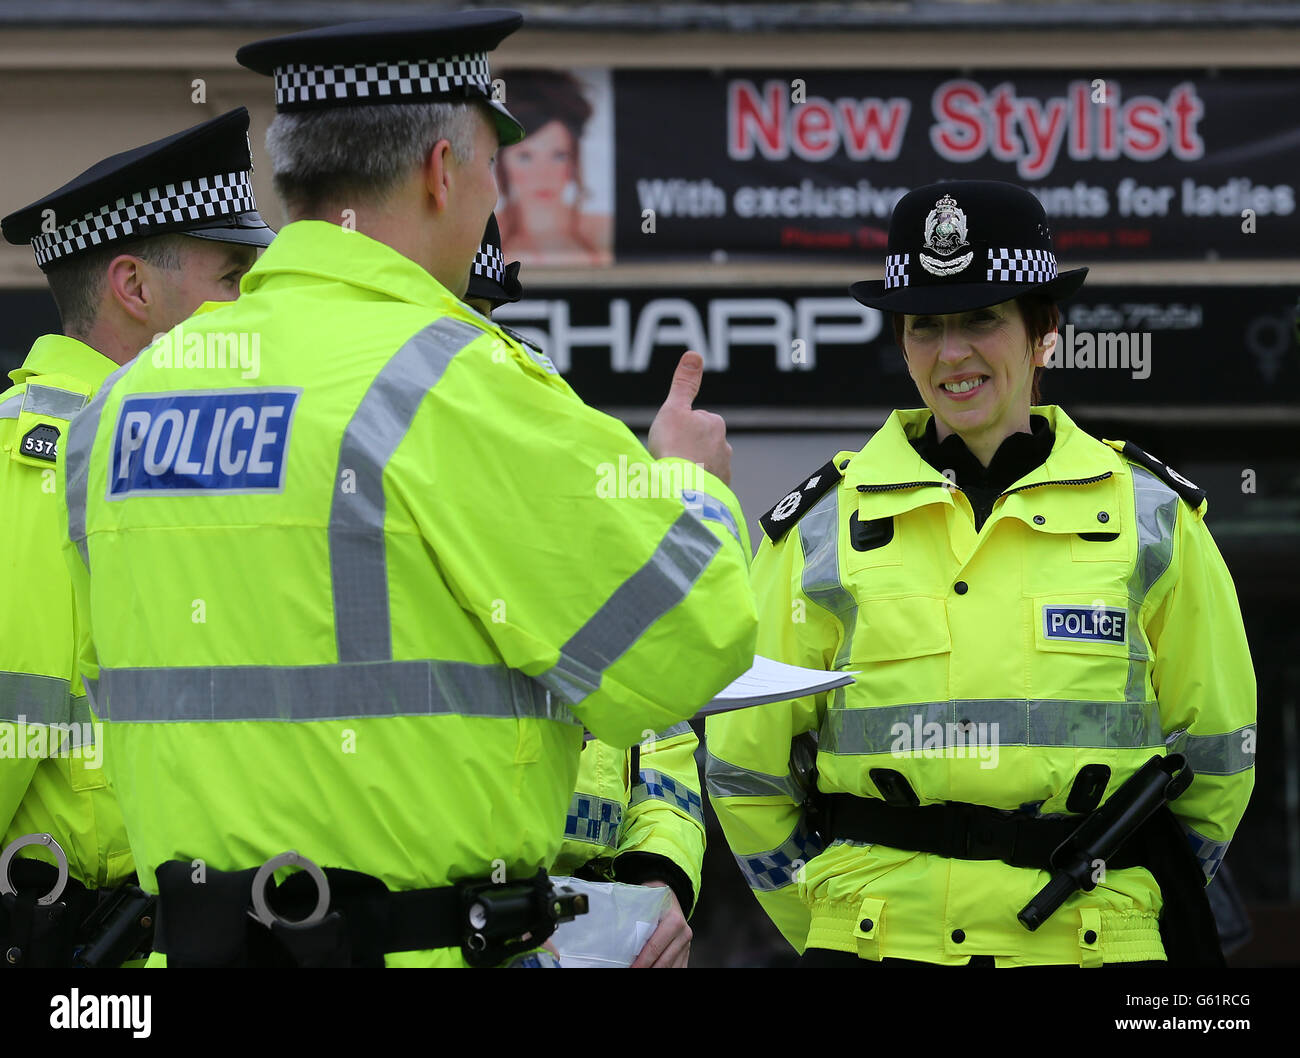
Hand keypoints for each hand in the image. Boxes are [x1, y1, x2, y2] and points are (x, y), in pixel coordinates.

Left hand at [629, 881, 691, 967]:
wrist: (672, 896)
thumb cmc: (655, 899)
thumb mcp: (646, 901)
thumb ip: (635, 914)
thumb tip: (616, 930)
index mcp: (673, 921)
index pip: (654, 947)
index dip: (642, 962)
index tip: (632, 968)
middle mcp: (683, 934)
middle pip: (664, 961)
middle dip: (647, 969)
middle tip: (634, 971)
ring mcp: (686, 945)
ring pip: (671, 967)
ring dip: (656, 971)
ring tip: (642, 970)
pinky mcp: (686, 952)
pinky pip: (678, 967)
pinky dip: (666, 970)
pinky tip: (653, 968)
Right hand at [648, 351, 731, 484]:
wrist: (681, 491)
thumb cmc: (674, 447)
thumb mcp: (673, 409)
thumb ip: (684, 383)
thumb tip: (694, 353)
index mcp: (714, 423)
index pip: (693, 420)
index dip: (676, 429)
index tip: (669, 440)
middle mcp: (725, 446)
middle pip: (700, 442)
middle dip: (686, 449)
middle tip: (670, 458)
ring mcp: (724, 470)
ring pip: (704, 464)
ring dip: (691, 468)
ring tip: (675, 477)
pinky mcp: (720, 491)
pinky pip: (706, 485)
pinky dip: (696, 486)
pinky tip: (683, 490)